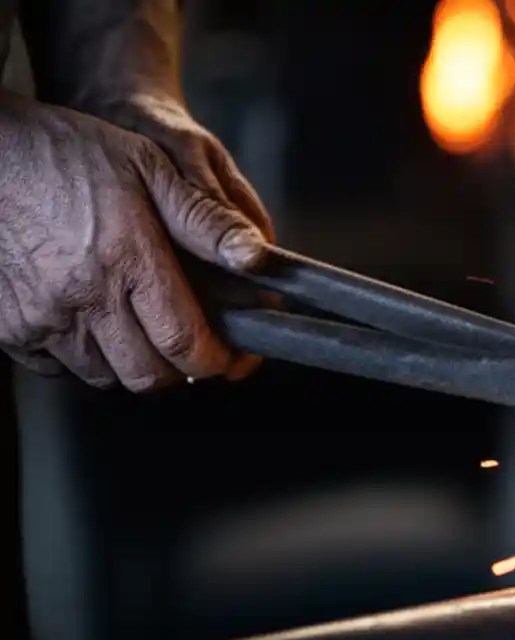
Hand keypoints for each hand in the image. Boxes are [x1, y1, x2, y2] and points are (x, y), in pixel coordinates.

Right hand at [0, 93, 269, 389]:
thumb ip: (205, 219)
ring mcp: (40, 317)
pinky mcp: (7, 327)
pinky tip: (90, 320)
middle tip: (183, 343)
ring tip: (136, 325)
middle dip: (176, 368)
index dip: (213, 360)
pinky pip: (56, 368)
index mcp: (127, 260)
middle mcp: (82, 297)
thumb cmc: (65, 153)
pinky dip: (81, 357)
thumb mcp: (149, 167)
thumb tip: (255, 257)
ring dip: (130, 362)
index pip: (185, 343)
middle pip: (147, 375)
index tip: (225, 355)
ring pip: (103, 376)